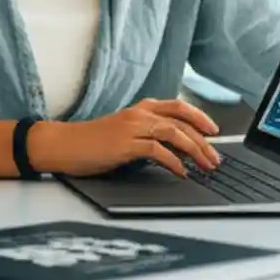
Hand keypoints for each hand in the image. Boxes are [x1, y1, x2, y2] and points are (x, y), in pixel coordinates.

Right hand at [27, 98, 221, 176]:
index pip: (180, 107)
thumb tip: (179, 148)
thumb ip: (150, 134)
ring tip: (205, 166)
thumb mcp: (127, 131)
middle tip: (215, 158)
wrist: (64, 144)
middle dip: (203, 141)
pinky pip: (157, 151)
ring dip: (194, 151)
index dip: (200, 117)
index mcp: (143, 108)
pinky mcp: (125, 144)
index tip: (214, 131)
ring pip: (175, 134)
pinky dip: (173, 162)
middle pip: (182, 122)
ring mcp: (133, 127)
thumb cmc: (94, 141)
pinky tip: (181, 172)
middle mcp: (140, 113)